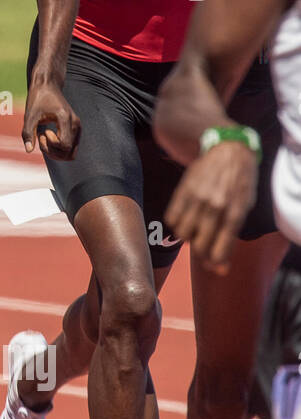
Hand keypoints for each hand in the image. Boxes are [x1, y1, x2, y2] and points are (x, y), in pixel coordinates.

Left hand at [22, 78, 79, 158]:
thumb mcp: (29, 115)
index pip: (64, 145)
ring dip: (55, 153)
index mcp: (66, 118)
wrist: (48, 86)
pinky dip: (58, 149)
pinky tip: (48, 137)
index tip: (42, 132)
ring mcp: (77, 127)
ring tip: (44, 139)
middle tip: (40, 138)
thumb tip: (28, 150)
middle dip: (52, 151)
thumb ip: (28, 132)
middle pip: (69, 152)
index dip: (50, 145)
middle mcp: (75, 124)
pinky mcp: (75, 130)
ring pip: (71, 153)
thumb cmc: (38, 98)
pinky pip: (70, 148)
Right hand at [165, 141, 257, 272]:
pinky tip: (184, 221)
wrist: (227, 150)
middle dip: (201, 254)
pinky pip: (172, 218)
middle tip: (203, 252)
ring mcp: (197, 198)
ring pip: (183, 233)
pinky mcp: (183, 190)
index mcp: (234, 211)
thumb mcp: (245, 204)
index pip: (221, 245)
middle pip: (200, 243)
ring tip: (193, 233)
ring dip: (187, 238)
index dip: (217, 261)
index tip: (216, 269)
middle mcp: (214, 206)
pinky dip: (176, 225)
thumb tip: (221, 260)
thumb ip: (233, 229)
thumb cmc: (240, 180)